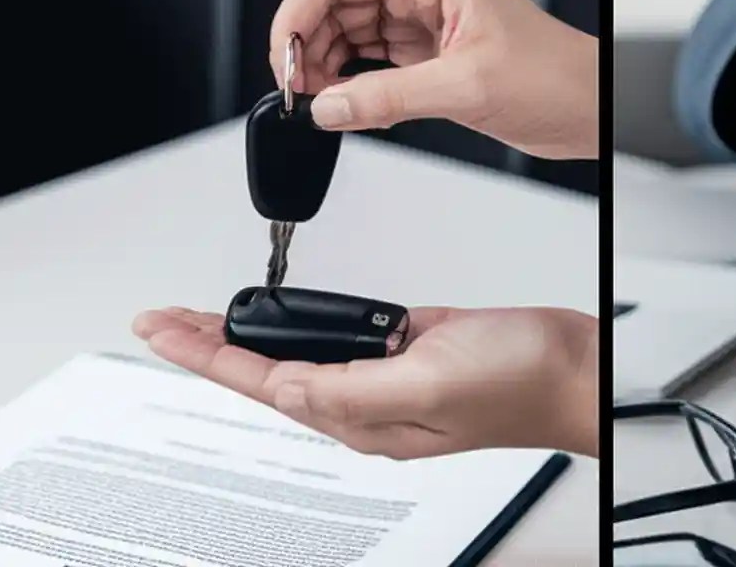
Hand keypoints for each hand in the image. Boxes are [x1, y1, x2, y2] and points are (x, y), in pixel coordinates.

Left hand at [132, 304, 598, 458]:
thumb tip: (285, 387)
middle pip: (269, 372)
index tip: (160, 328)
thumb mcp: (429, 382)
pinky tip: (289, 318)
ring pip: (300, 356)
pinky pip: (342, 339)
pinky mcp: (412, 348)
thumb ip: (353, 388)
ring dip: (249, 335)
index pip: (264, 384)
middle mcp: (368, 401)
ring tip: (205, 318)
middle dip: (210, 345)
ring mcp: (389, 376)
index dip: (206, 354)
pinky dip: (302, 325)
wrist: (575, 367)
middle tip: (162, 321)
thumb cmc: (521, 382)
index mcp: (365, 417)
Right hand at [270, 0, 597, 159]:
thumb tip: (326, 108)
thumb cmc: (553, 77)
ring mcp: (421, 17)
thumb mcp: (462, 88)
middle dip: (308, 49)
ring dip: (329, 72)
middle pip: (331, 5)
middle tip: (300, 95)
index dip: (296, 19)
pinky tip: (353, 109)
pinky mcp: (426, 51)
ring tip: (326, 107)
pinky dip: (353, 86)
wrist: (587, 107)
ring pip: (345, 35)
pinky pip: (368, 62)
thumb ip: (385, 99)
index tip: (283, 63)